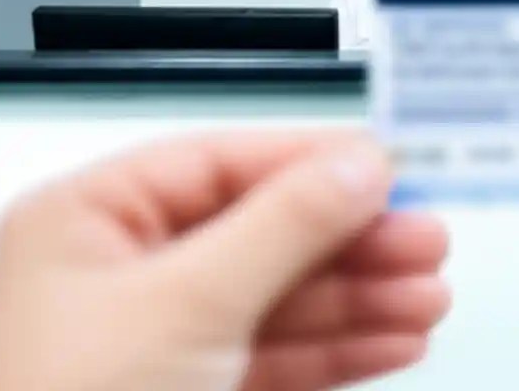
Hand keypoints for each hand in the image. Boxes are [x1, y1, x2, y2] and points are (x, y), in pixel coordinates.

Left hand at [0, 129, 450, 390]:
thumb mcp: (186, 303)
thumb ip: (283, 227)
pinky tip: (393, 341)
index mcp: (89, 221)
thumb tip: (358, 165)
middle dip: (352, 241)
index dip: (310, 162)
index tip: (388, 168)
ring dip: (360, 299)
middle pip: (262, 232)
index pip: (219, 163)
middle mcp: (123, 273)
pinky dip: (340, 351)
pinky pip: (279, 356)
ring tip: (429, 297)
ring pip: (280, 300)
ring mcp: (160, 339)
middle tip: (426, 240)